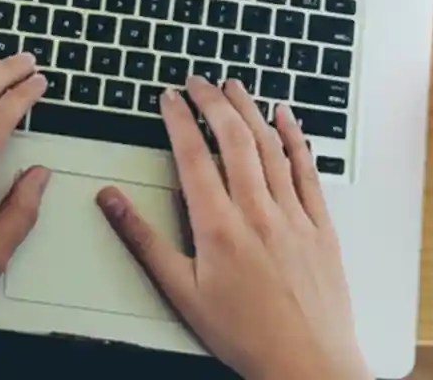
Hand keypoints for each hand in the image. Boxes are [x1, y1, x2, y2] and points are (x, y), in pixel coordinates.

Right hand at [96, 77, 368, 379]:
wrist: (307, 364)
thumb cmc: (244, 334)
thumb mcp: (180, 292)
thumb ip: (143, 240)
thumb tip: (111, 201)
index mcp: (219, 227)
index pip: (194, 155)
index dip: (179, 119)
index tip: (169, 97)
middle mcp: (258, 212)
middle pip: (234, 139)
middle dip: (213, 102)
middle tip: (198, 81)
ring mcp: (294, 216)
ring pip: (271, 147)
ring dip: (250, 110)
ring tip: (234, 86)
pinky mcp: (320, 226)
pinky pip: (307, 171)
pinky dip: (296, 139)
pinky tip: (286, 118)